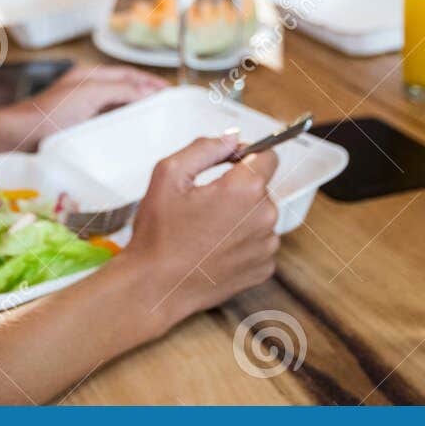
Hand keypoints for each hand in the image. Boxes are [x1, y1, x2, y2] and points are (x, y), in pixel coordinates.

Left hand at [15, 64, 168, 143]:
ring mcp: (82, 110)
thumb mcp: (90, 94)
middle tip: (168, 108)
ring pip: (116, 107)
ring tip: (155, 122)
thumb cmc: (51, 112)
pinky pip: (107, 124)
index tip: (169, 91)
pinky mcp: (79, 129)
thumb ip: (120, 89)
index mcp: (89, 76)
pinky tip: (131, 137)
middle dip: (146, 96)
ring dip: (135, 112)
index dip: (149, 81)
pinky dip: (122, 127)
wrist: (20, 136)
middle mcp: (87, 90)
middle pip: (124, 90)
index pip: (127, 74)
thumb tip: (147, 92)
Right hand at [119, 134, 279, 321]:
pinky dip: (242, 241)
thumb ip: (206, 147)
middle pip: (261, 187)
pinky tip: (215, 247)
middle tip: (204, 203)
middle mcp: (264, 216)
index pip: (268, 155)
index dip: (247, 155)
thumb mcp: (169, 173)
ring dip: (240, 216)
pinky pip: (259, 242)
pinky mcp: (263, 268)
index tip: (230, 163)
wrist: (155, 287)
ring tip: (206, 230)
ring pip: (260, 215)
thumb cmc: (159, 234)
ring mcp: (266, 245)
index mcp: (245, 189)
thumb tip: (232, 138)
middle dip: (237, 189)